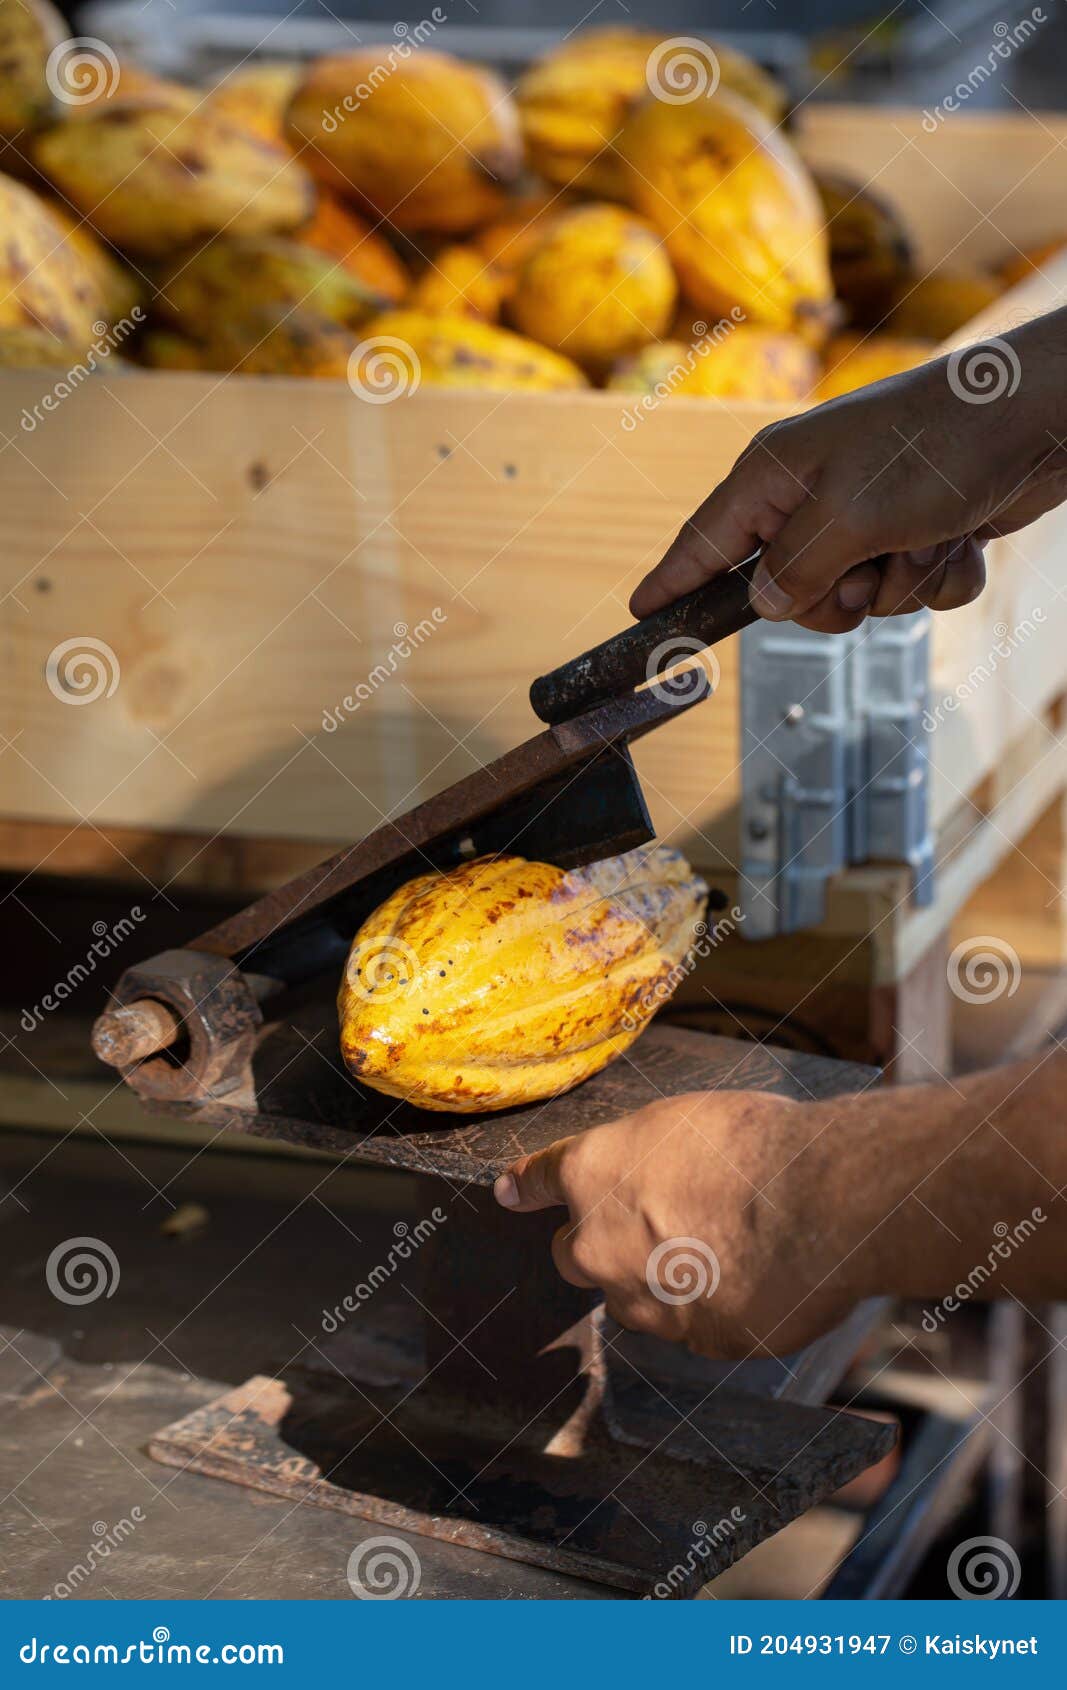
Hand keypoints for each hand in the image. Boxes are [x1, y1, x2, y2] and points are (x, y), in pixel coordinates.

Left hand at [493, 1089, 865, 1359]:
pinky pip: (691, 1326)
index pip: (538, 1179)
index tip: (509, 1192)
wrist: (819, 1205)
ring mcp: (645, 1303)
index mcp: (591, 1176)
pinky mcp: (696, 1342)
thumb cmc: (759, 1146)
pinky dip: (711, 1307)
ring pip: (633, 1297)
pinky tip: (754, 1279)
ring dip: (659, 1280)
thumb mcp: (688, 1121)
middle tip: (656, 1222)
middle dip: (600, 1243)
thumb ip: (652, 1158)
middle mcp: (600, 1247)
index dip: (525, 1186)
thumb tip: (656, 1176)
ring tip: (723, 1248)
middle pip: (573, 1255)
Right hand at [631, 323, 1066, 633]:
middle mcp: (814, 494)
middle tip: (866, 569)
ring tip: (926, 537)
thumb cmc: (937, 445)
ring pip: (858, 600)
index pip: (704, 541)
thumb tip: (766, 603)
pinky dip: (940, 576)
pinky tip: (961, 538)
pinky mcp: (919, 529)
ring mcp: (869, 513)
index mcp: (775, 475)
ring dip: (900, 584)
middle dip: (836, 599)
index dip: (674, 582)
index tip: (643, 617)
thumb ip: (795, 572)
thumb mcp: (848, 517)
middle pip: (789, 592)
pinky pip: (912, 591)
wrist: (1039, 418)